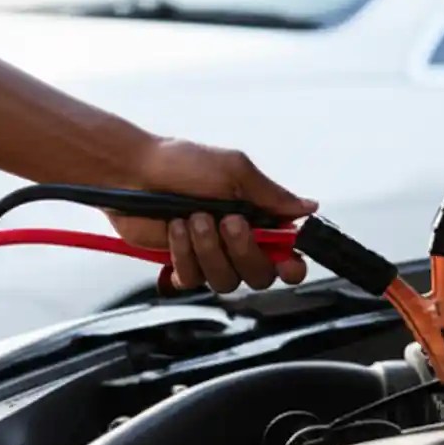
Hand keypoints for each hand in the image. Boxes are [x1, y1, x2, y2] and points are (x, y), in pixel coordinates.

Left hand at [109, 136, 316, 292]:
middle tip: (226, 222)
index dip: (293, 265)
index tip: (288, 262)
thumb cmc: (182, 163)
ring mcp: (210, 256)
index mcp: (258, 217)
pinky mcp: (182, 265)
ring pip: (226, 281)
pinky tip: (175, 229)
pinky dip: (184, 254)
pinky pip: (193, 280)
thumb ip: (273, 195)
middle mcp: (237, 241)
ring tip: (192, 218)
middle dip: (244, 251)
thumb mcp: (234, 171)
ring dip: (209, 249)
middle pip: (261, 275)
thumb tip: (309, 207)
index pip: (287, 255)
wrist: (133, 172)